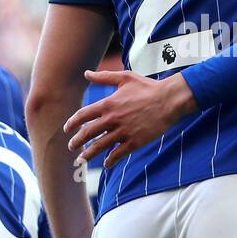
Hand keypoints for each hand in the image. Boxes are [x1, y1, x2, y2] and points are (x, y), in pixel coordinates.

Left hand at [64, 69, 198, 168]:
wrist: (169, 100)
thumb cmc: (148, 87)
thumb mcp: (125, 78)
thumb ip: (104, 77)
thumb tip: (86, 73)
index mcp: (108, 104)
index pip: (83, 115)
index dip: (72, 123)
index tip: (67, 129)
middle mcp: (113, 119)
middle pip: (87, 133)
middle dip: (76, 142)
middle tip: (71, 146)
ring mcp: (123, 132)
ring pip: (100, 147)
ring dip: (88, 154)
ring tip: (82, 159)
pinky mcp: (135, 142)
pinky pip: (118, 154)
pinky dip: (110, 161)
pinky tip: (106, 164)